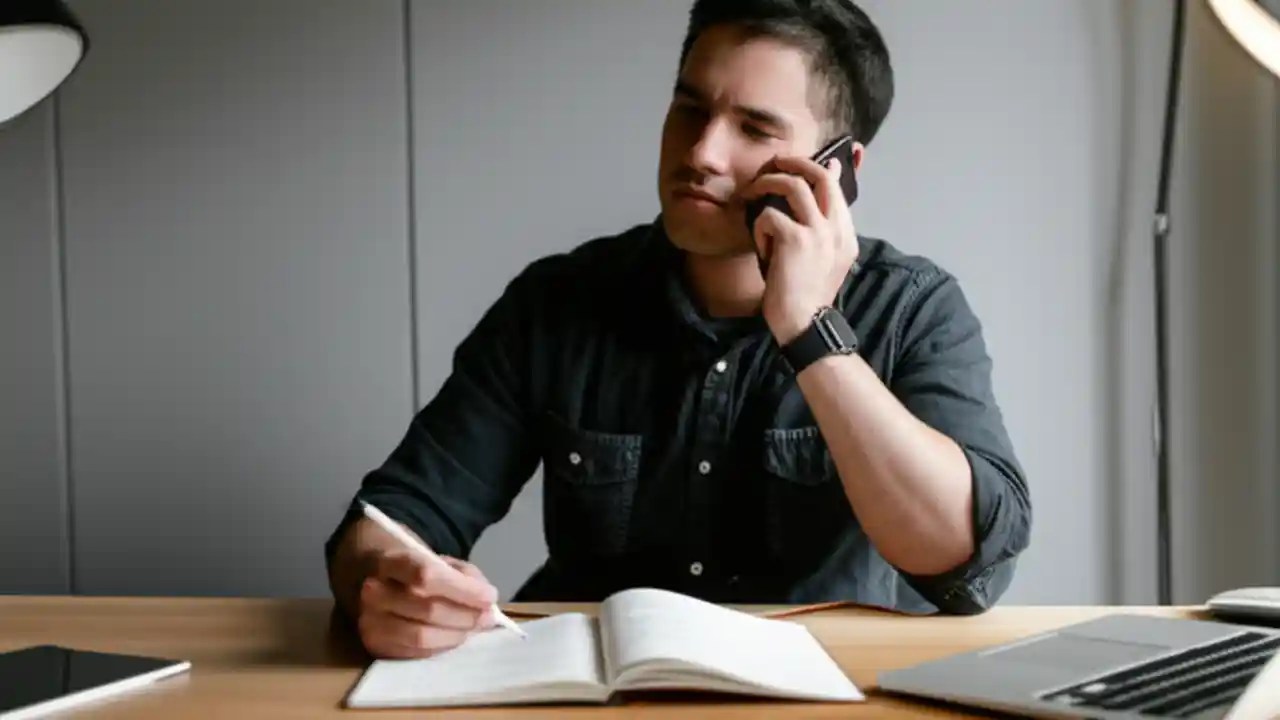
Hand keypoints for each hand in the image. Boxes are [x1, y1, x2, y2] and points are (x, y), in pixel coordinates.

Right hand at [357, 551, 498, 658]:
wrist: (375, 580)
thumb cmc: (415, 569)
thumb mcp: (440, 560)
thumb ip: (465, 577)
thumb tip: (487, 603)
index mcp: (390, 561)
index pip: (426, 575)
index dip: (463, 590)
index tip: (489, 596)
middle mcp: (374, 593)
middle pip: (428, 609)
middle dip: (465, 616)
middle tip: (487, 617)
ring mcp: (371, 622)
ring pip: (421, 636)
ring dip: (456, 635)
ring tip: (473, 628)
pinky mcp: (375, 646)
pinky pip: (416, 652)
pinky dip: (442, 646)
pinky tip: (453, 636)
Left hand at [744, 154, 858, 344]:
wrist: (804, 323)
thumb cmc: (808, 295)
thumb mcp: (825, 260)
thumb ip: (824, 231)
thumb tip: (814, 213)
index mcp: (846, 234)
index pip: (837, 186)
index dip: (818, 167)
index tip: (797, 163)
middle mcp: (837, 229)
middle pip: (821, 175)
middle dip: (793, 163)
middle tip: (774, 165)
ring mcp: (818, 232)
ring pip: (793, 185)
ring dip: (767, 184)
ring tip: (752, 192)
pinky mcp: (795, 240)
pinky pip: (769, 216)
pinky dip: (759, 227)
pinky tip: (760, 245)